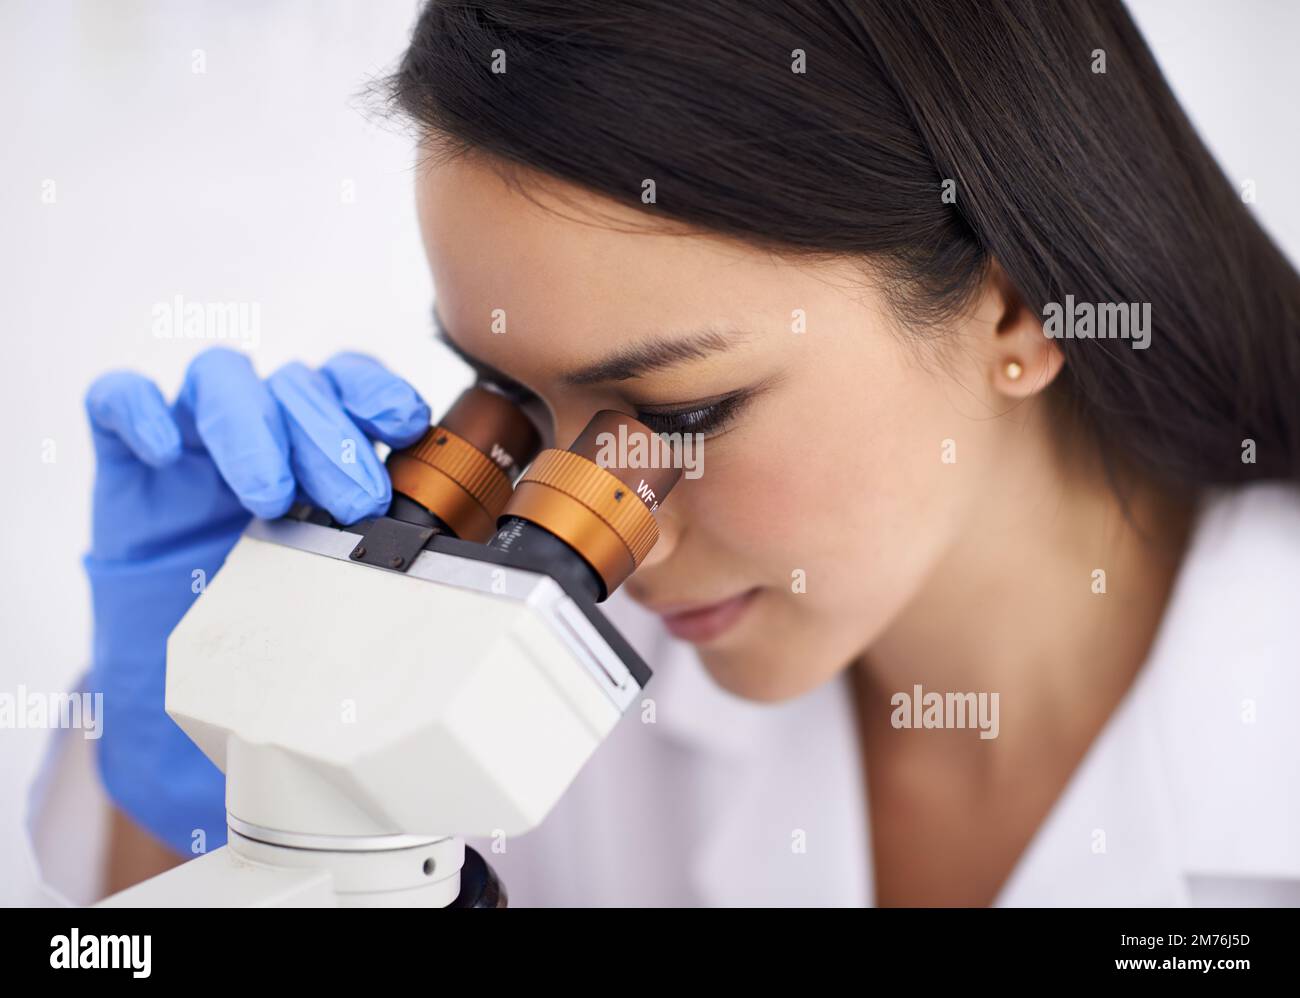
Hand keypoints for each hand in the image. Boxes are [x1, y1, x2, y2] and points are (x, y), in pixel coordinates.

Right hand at [83, 346, 428, 856]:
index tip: (406, 424)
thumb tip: (456, 563)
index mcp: (320, 437)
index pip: (352, 383)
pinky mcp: (126, 453)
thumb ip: (379, 547)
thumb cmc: (274, 607)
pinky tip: (169, 452)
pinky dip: (140, 411)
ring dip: (253, 429)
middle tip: (356, 498)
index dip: (378, 391)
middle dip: (331, 436)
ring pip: (222, 379)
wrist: (181, 664)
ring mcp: (195, 431)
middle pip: (300, 386)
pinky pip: (119, 399)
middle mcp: (264, 421)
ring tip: (273, 496)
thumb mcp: (336, 578)